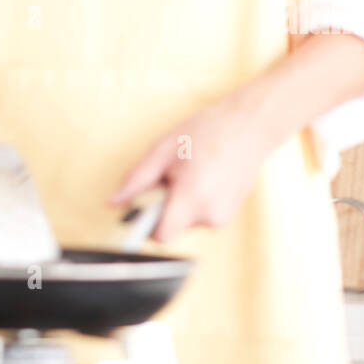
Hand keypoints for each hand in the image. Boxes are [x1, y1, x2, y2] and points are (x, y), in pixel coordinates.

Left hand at [109, 92, 275, 242]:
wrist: (251, 126)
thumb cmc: (208, 132)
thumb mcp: (164, 149)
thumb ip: (137, 180)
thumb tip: (113, 203)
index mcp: (192, 198)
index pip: (160, 236)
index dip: (146, 224)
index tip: (141, 207)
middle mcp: (210, 215)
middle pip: (171, 227)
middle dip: (164, 206)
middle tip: (170, 175)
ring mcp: (223, 218)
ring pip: (185, 221)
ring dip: (180, 203)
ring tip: (191, 172)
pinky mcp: (229, 216)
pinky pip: (200, 216)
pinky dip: (195, 201)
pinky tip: (204, 177)